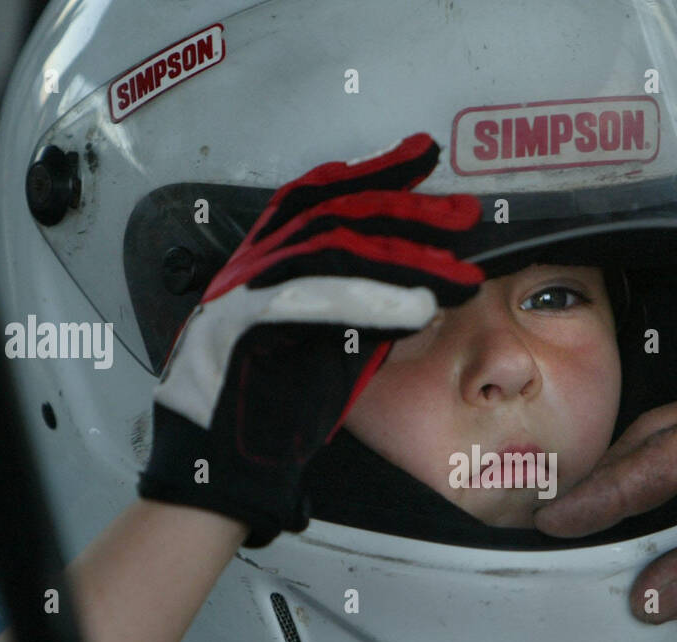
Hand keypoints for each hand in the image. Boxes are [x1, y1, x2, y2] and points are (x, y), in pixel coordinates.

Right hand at [138, 133, 483, 545]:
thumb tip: (418, 287)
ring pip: (339, 254)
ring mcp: (255, 289)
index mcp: (264, 258)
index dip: (372, 172)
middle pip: (337, 214)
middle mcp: (257, 264)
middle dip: (406, 207)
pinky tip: (423, 308)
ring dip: (408, 261)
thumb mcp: (318, 341)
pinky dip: (379, 304)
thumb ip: (359, 308)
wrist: (213, 450)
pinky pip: (329, 303)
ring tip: (462, 273)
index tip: (421, 156)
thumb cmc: (263, 401)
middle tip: (464, 211)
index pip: (319, 196)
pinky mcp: (261, 328)